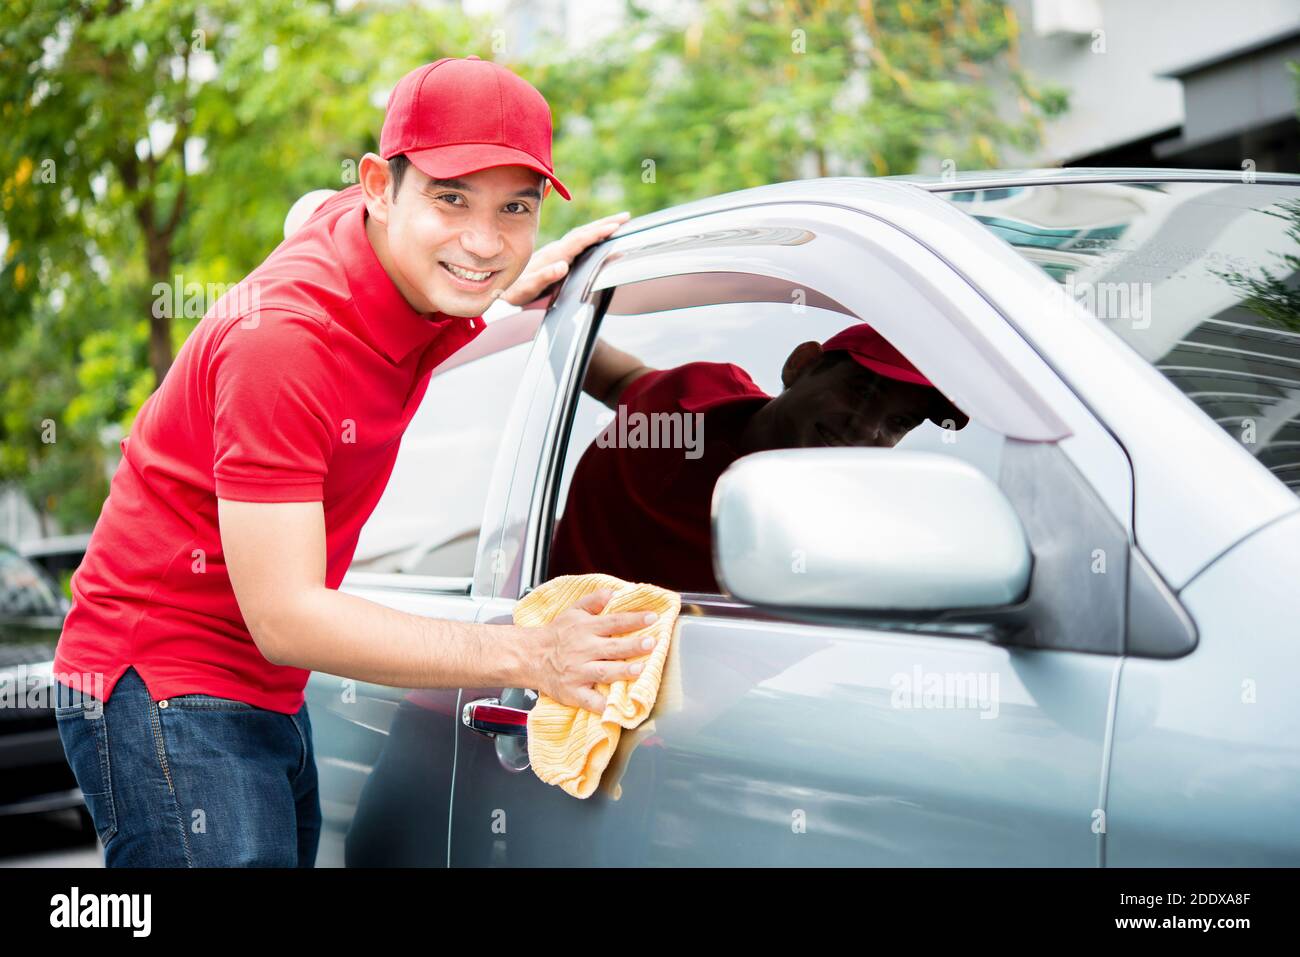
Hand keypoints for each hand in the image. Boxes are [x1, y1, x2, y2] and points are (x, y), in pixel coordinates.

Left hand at [499, 211, 630, 306]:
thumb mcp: (527, 288)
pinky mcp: (558, 257)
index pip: (578, 240)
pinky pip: (578, 243)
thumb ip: (544, 277)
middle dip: (604, 224)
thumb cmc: (515, 292)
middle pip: (583, 233)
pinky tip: (599, 236)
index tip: (615, 225)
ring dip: (600, 228)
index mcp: (553, 255)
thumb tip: (563, 266)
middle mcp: (557, 250)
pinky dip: (592, 236)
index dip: (597, 232)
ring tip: (618, 222)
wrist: (503, 288)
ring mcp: (558, 252)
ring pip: (582, 235)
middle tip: (626, 217)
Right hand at [528, 587, 658, 714]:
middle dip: (632, 645)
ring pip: (603, 671)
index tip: (653, 618)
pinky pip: (589, 701)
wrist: (530, 657)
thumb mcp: (573, 611)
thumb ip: (594, 601)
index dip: (634, 619)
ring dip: (622, 671)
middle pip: (612, 647)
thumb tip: (615, 592)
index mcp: (585, 629)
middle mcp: (583, 650)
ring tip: (639, 670)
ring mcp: (578, 672)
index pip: (614, 621)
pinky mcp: (573, 692)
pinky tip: (615, 709)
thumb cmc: (557, 634)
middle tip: (651, 643)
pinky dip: (602, 706)